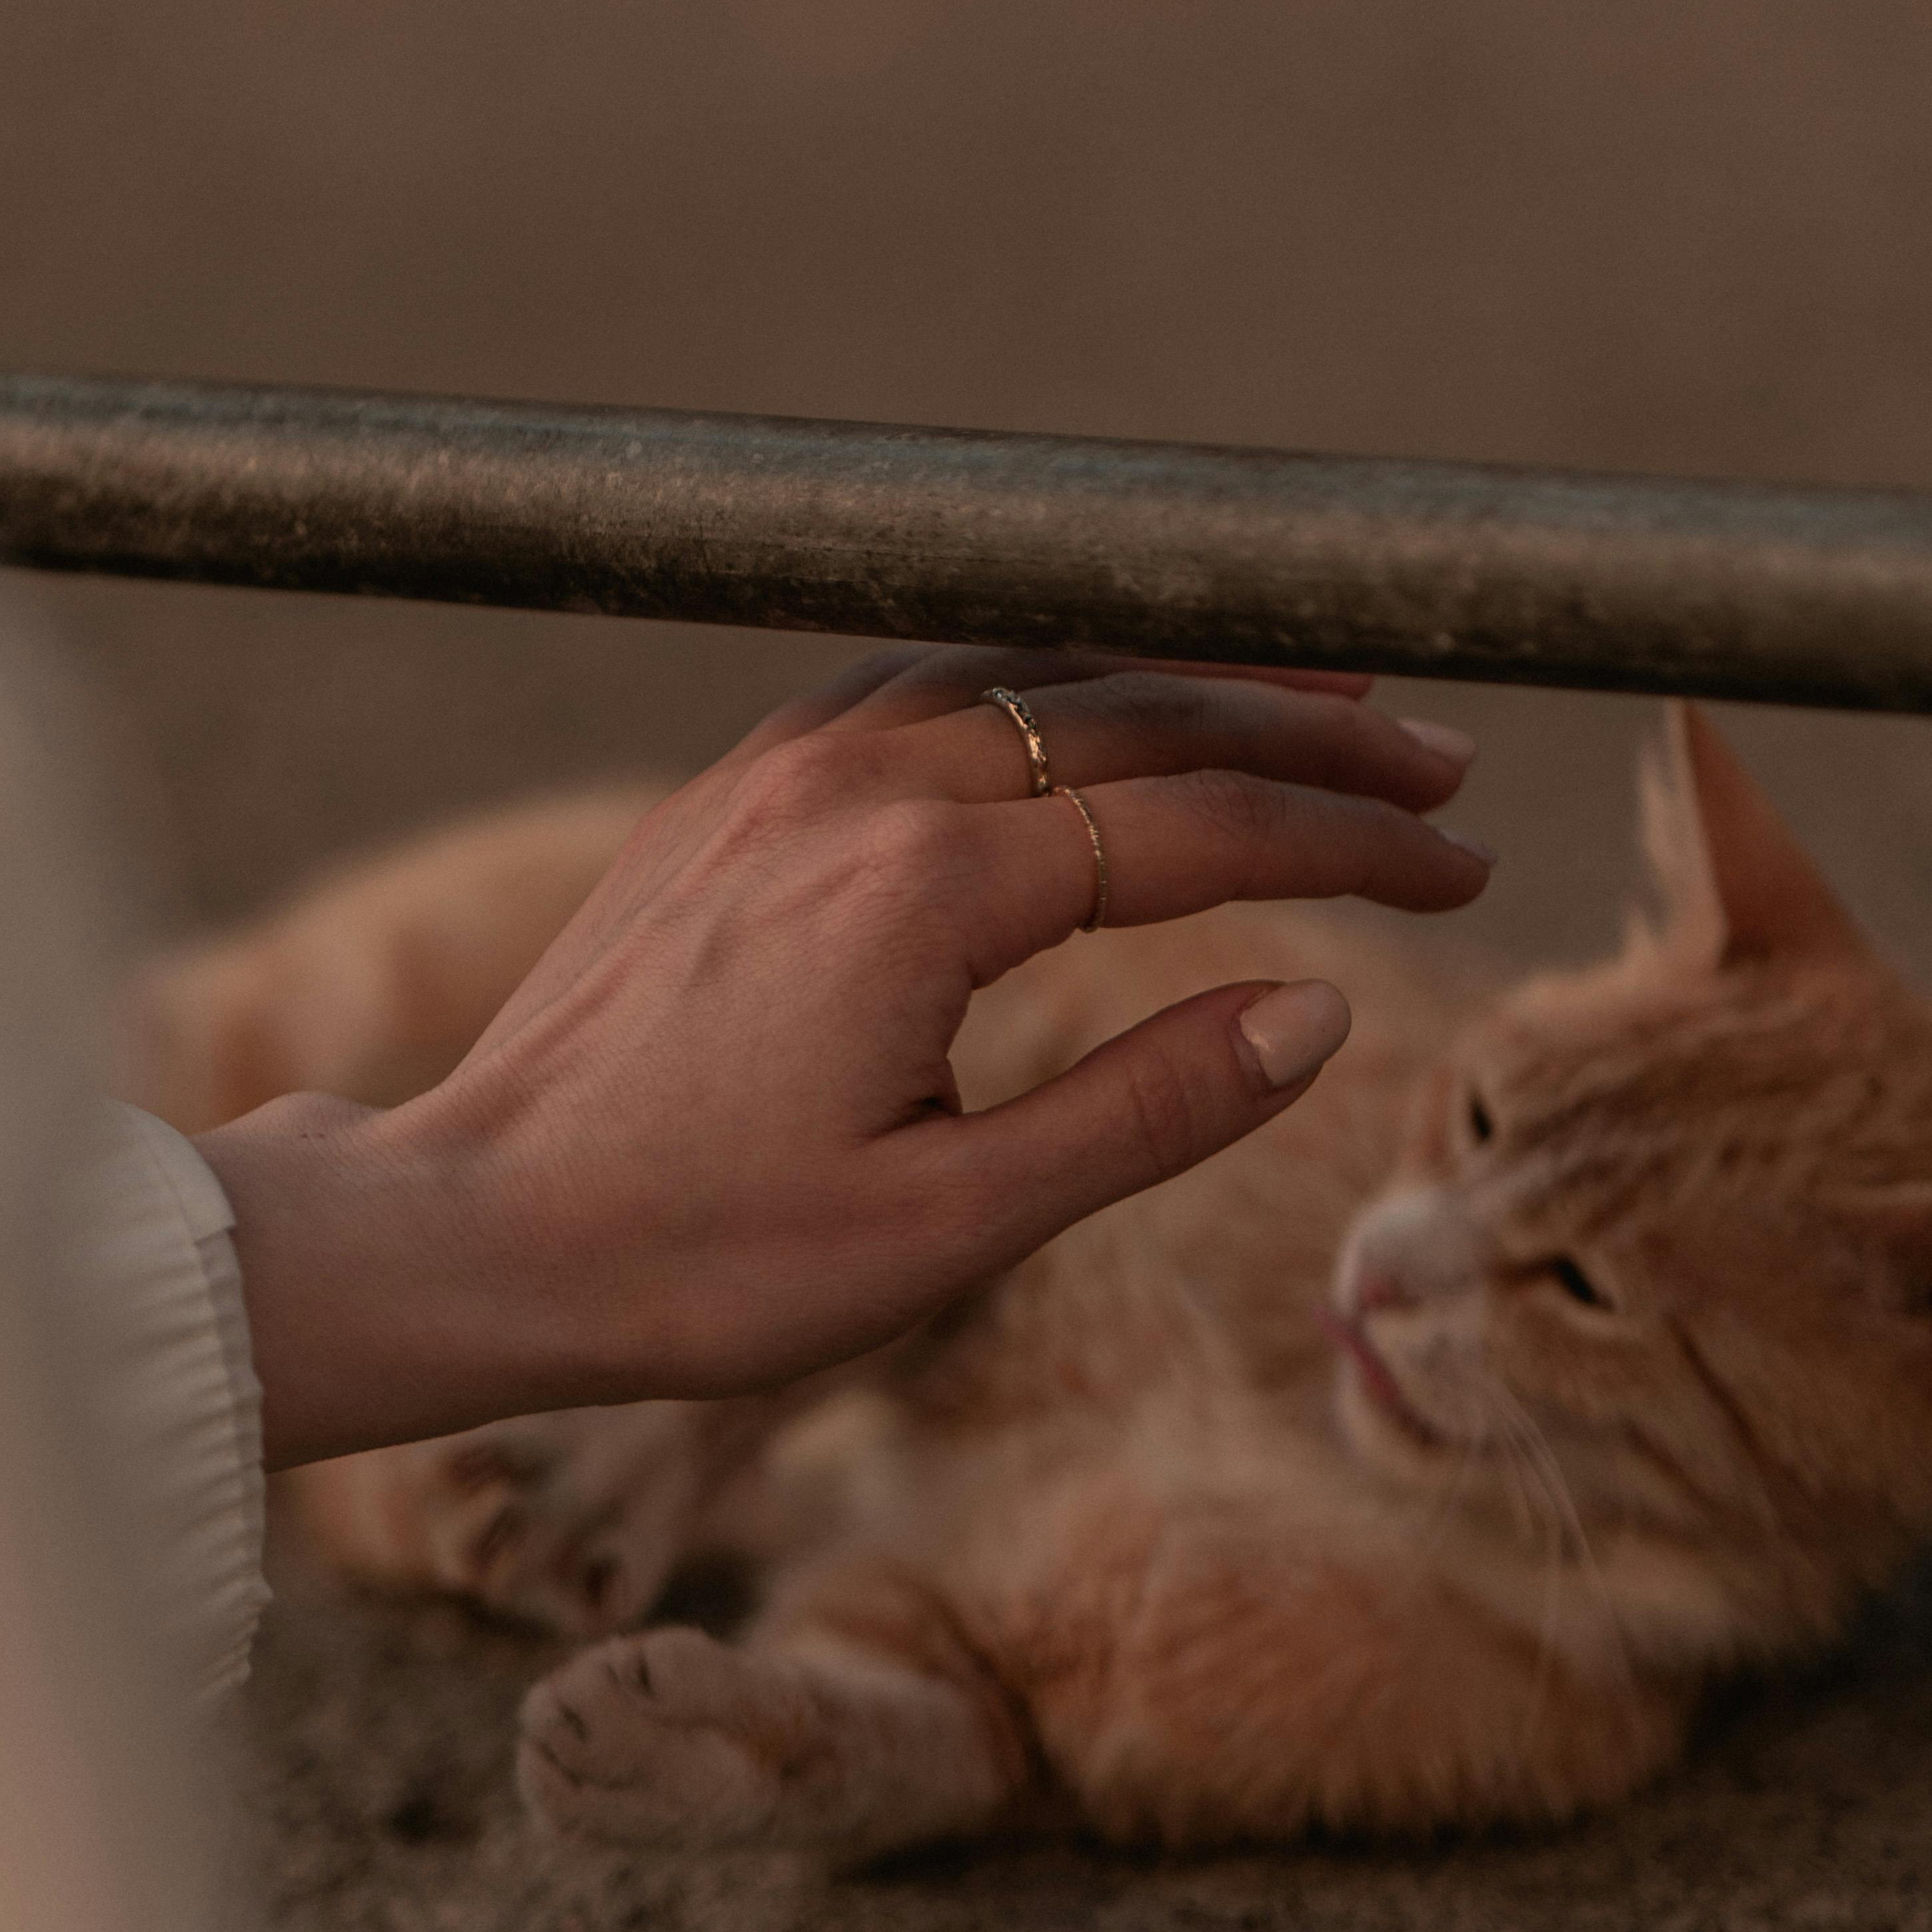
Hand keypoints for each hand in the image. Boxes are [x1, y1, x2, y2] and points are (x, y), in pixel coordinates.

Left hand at [199, 647, 1491, 1466]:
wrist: (468, 1233)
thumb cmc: (696, 1262)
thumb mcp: (947, 1228)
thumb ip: (1142, 1112)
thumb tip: (1314, 1013)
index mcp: (922, 893)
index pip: (1198, 827)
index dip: (1351, 841)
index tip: (1464, 861)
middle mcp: (856, 787)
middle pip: (1136, 714)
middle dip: (1307, 730)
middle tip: (1439, 754)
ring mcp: (784, 771)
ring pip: (1031, 669)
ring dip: (1184, 677)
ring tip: (1316, 689)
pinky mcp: (735, 791)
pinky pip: (926, 680)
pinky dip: (1047, 678)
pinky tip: (1103, 705)